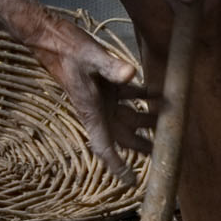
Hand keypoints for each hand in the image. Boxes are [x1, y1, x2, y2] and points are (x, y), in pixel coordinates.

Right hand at [33, 27, 150, 176]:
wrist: (51, 38)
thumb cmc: (67, 51)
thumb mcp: (91, 58)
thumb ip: (111, 67)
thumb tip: (131, 73)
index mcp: (92, 112)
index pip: (105, 147)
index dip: (117, 166)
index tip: (132, 181)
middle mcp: (98, 110)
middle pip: (123, 137)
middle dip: (142, 147)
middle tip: (164, 154)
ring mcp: (103, 99)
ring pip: (129, 117)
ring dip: (147, 121)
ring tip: (169, 122)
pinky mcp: (106, 85)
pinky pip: (129, 96)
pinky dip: (144, 97)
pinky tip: (159, 93)